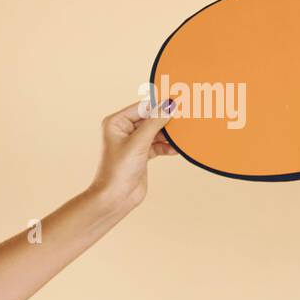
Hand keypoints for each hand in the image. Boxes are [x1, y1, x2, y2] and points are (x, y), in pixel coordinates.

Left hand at [88, 98, 178, 213]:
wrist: (116, 197)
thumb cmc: (118, 170)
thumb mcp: (139, 143)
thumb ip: (155, 123)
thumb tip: (169, 105)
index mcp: (116, 122)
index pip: (142, 107)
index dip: (159, 105)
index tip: (178, 103)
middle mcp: (124, 130)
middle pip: (150, 119)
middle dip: (166, 121)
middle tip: (184, 119)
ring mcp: (133, 143)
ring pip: (156, 132)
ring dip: (168, 136)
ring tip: (182, 137)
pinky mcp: (142, 154)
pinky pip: (158, 145)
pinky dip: (167, 147)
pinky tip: (175, 150)